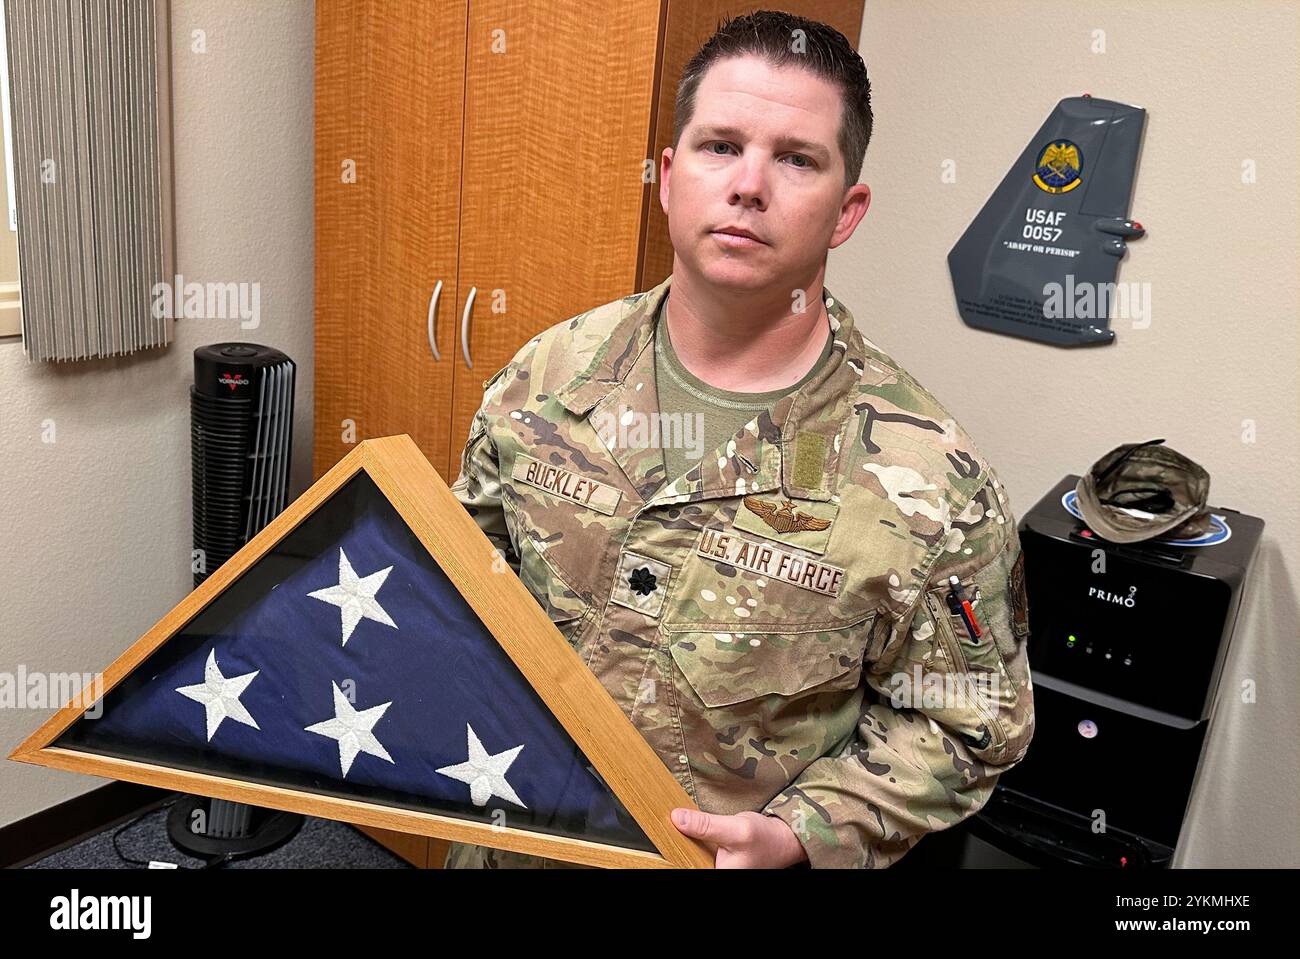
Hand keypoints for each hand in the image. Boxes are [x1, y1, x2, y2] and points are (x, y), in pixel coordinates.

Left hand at [671, 808, 808, 868]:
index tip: (661, 837)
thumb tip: (677, 818)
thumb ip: (707, 826)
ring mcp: (715, 867)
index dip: (673, 856)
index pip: (685, 865)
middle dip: (678, 844)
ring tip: (676, 823)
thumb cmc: (766, 839)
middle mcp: (716, 872)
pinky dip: (692, 836)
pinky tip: (687, 824)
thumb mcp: (736, 829)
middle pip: (685, 860)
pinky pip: (697, 849)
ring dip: (685, 838)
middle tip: (670, 824)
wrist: (784, 839)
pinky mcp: (715, 859)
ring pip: (690, 854)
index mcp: (717, 874)